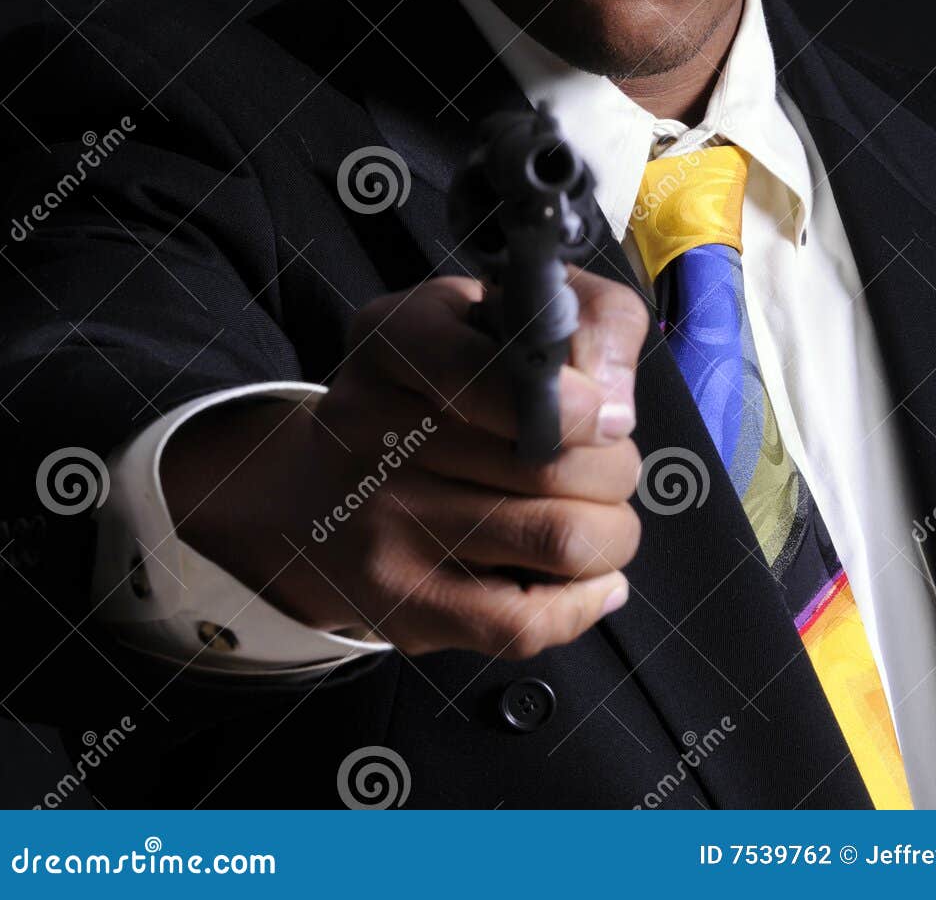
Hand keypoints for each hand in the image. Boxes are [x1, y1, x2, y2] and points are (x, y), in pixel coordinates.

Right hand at [162, 267, 646, 660]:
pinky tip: (594, 579)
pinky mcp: (401, 607)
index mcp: (394, 340)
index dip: (579, 402)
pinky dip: (585, 603)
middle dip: (614, 468)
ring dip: (612, 532)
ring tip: (603, 517)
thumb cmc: (439, 388)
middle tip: (609, 463)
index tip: (609, 415)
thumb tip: (617, 407)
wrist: (318, 493)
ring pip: (558, 540)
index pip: (497, 371)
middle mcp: (371, 429)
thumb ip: (581, 318)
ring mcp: (382, 526)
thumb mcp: (491, 314)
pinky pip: (524, 622)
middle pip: (552, 465)